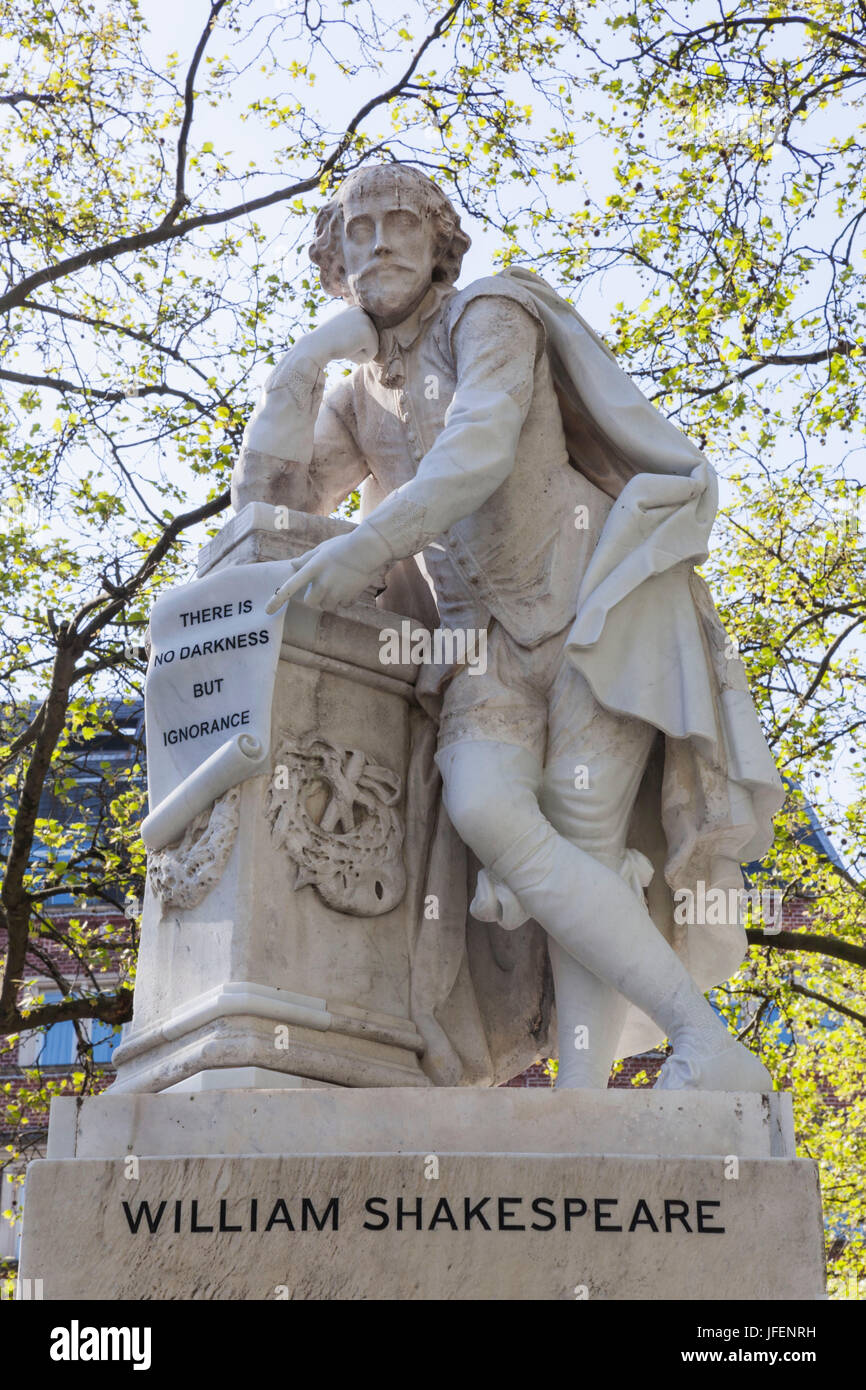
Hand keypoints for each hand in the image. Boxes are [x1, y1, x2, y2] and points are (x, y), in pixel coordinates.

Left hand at [265, 529, 388, 614]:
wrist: (368, 549)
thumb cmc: (344, 546)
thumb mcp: (322, 549)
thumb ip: (306, 559)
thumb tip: (293, 565)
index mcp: (313, 568)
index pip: (290, 586)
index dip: (278, 599)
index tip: (268, 610)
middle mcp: (322, 582)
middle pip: (310, 602)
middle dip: (315, 598)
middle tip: (323, 588)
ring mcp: (336, 591)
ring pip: (327, 605)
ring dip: (330, 599)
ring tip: (340, 584)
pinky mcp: (349, 596)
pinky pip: (343, 604)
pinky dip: (345, 599)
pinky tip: (351, 585)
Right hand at [291, 305, 378, 370]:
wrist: (315, 346)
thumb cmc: (324, 343)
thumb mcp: (340, 330)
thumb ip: (352, 330)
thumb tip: (362, 338)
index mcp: (355, 309)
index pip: (365, 335)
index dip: (353, 343)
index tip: (339, 339)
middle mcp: (362, 311)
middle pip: (372, 340)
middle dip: (357, 348)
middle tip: (341, 343)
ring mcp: (366, 320)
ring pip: (373, 347)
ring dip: (358, 353)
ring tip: (343, 346)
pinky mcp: (367, 333)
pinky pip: (372, 354)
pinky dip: (360, 358)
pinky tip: (347, 350)